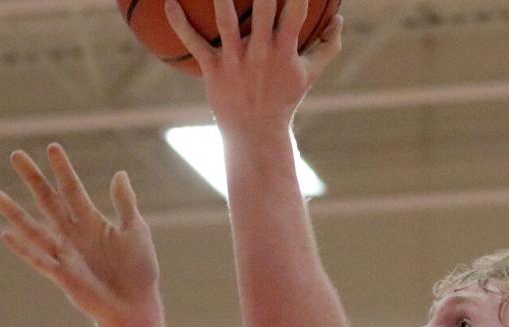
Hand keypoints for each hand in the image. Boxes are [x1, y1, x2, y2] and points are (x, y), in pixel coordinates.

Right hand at [0, 144, 160, 326]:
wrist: (136, 306)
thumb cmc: (139, 271)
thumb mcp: (136, 232)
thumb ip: (125, 204)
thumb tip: (120, 173)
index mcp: (92, 222)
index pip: (73, 190)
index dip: (63, 170)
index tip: (52, 147)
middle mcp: (74, 234)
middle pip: (49, 201)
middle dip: (34, 179)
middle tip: (16, 156)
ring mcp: (65, 253)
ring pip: (35, 228)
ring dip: (16, 213)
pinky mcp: (62, 274)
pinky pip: (39, 259)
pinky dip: (23, 249)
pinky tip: (6, 235)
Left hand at [165, 0, 342, 135]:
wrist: (256, 131)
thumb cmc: (284, 97)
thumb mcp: (310, 74)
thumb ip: (327, 46)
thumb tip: (339, 19)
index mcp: (285, 51)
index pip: (296, 12)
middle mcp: (262, 52)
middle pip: (265, 10)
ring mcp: (237, 60)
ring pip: (226, 20)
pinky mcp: (214, 68)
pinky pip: (193, 41)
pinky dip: (179, 22)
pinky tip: (169, 0)